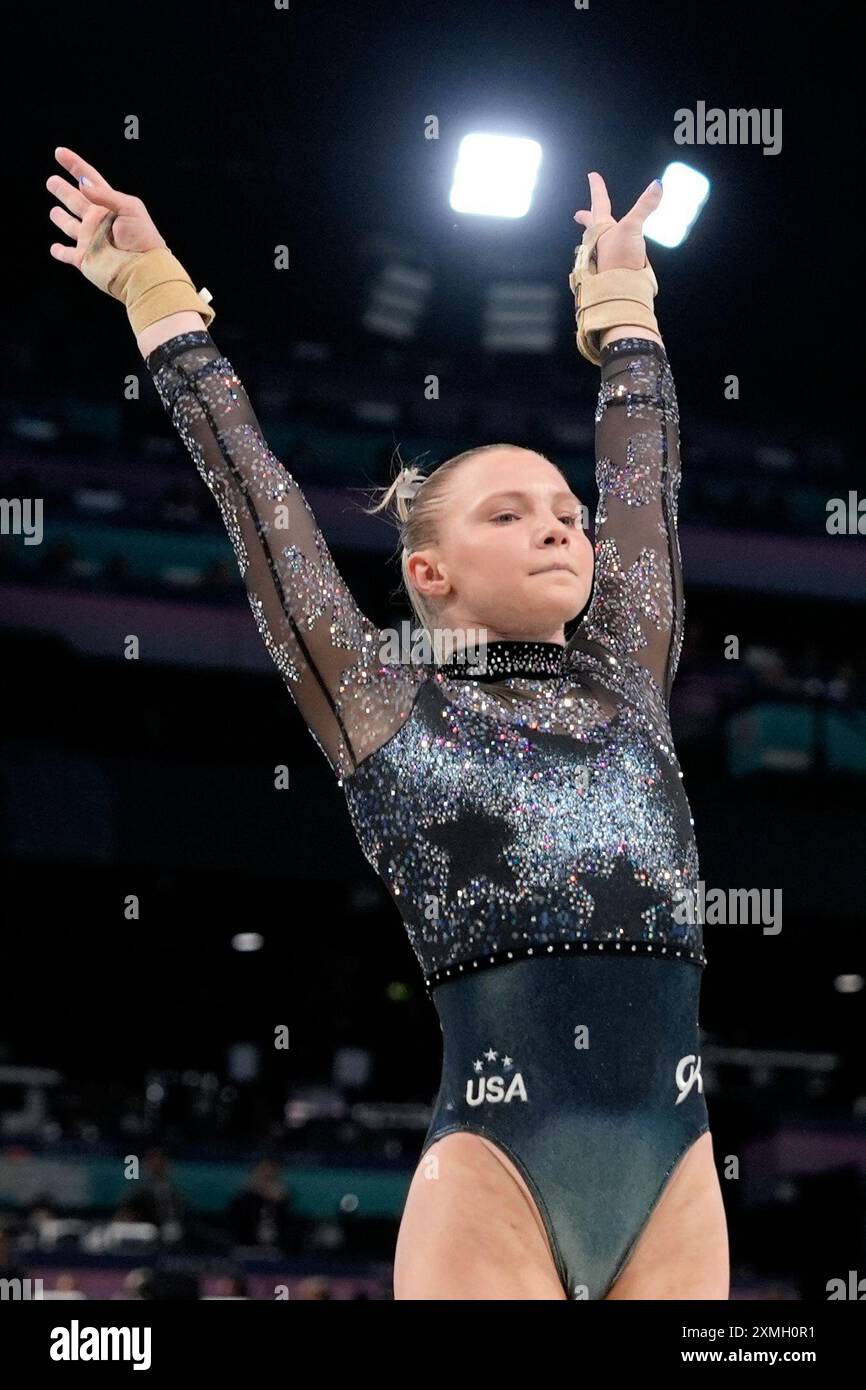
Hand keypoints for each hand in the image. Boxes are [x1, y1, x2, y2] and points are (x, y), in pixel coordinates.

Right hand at [47, 146, 165, 271]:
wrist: (142, 270)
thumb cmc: (142, 239)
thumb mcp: (130, 208)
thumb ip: (105, 195)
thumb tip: (82, 184)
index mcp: (108, 206)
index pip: (89, 180)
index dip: (75, 165)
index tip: (60, 153)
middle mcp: (97, 221)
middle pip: (75, 200)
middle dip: (63, 190)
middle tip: (52, 181)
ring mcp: (90, 240)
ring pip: (70, 226)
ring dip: (61, 218)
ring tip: (53, 212)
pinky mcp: (84, 259)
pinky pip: (68, 254)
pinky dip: (60, 252)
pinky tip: (54, 248)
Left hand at [573, 172, 662, 273]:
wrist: (619, 289)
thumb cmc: (618, 258)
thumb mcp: (633, 227)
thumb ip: (645, 206)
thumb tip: (657, 185)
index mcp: (601, 228)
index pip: (599, 202)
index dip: (597, 188)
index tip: (592, 176)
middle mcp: (600, 242)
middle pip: (592, 225)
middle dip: (587, 218)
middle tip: (578, 214)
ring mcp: (606, 257)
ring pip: (600, 242)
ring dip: (598, 237)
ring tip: (597, 236)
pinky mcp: (614, 270)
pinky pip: (612, 257)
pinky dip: (611, 254)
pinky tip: (616, 259)